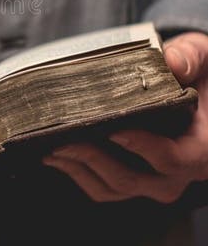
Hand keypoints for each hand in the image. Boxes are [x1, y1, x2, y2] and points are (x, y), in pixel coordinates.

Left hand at [42, 31, 207, 202]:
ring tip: (53, 146)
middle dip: (93, 159)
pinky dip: (78, 175)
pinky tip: (57, 155)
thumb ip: (191, 56)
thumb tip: (172, 62)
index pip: (172, 158)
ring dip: (79, 169)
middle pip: (133, 179)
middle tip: (63, 139)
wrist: (199, 95)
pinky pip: (104, 189)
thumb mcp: (204, 56)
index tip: (112, 130)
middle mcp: (179, 175)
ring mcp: (155, 183)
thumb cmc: (200, 75)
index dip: (141, 147)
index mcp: (201, 149)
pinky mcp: (135, 184)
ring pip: (113, 189)